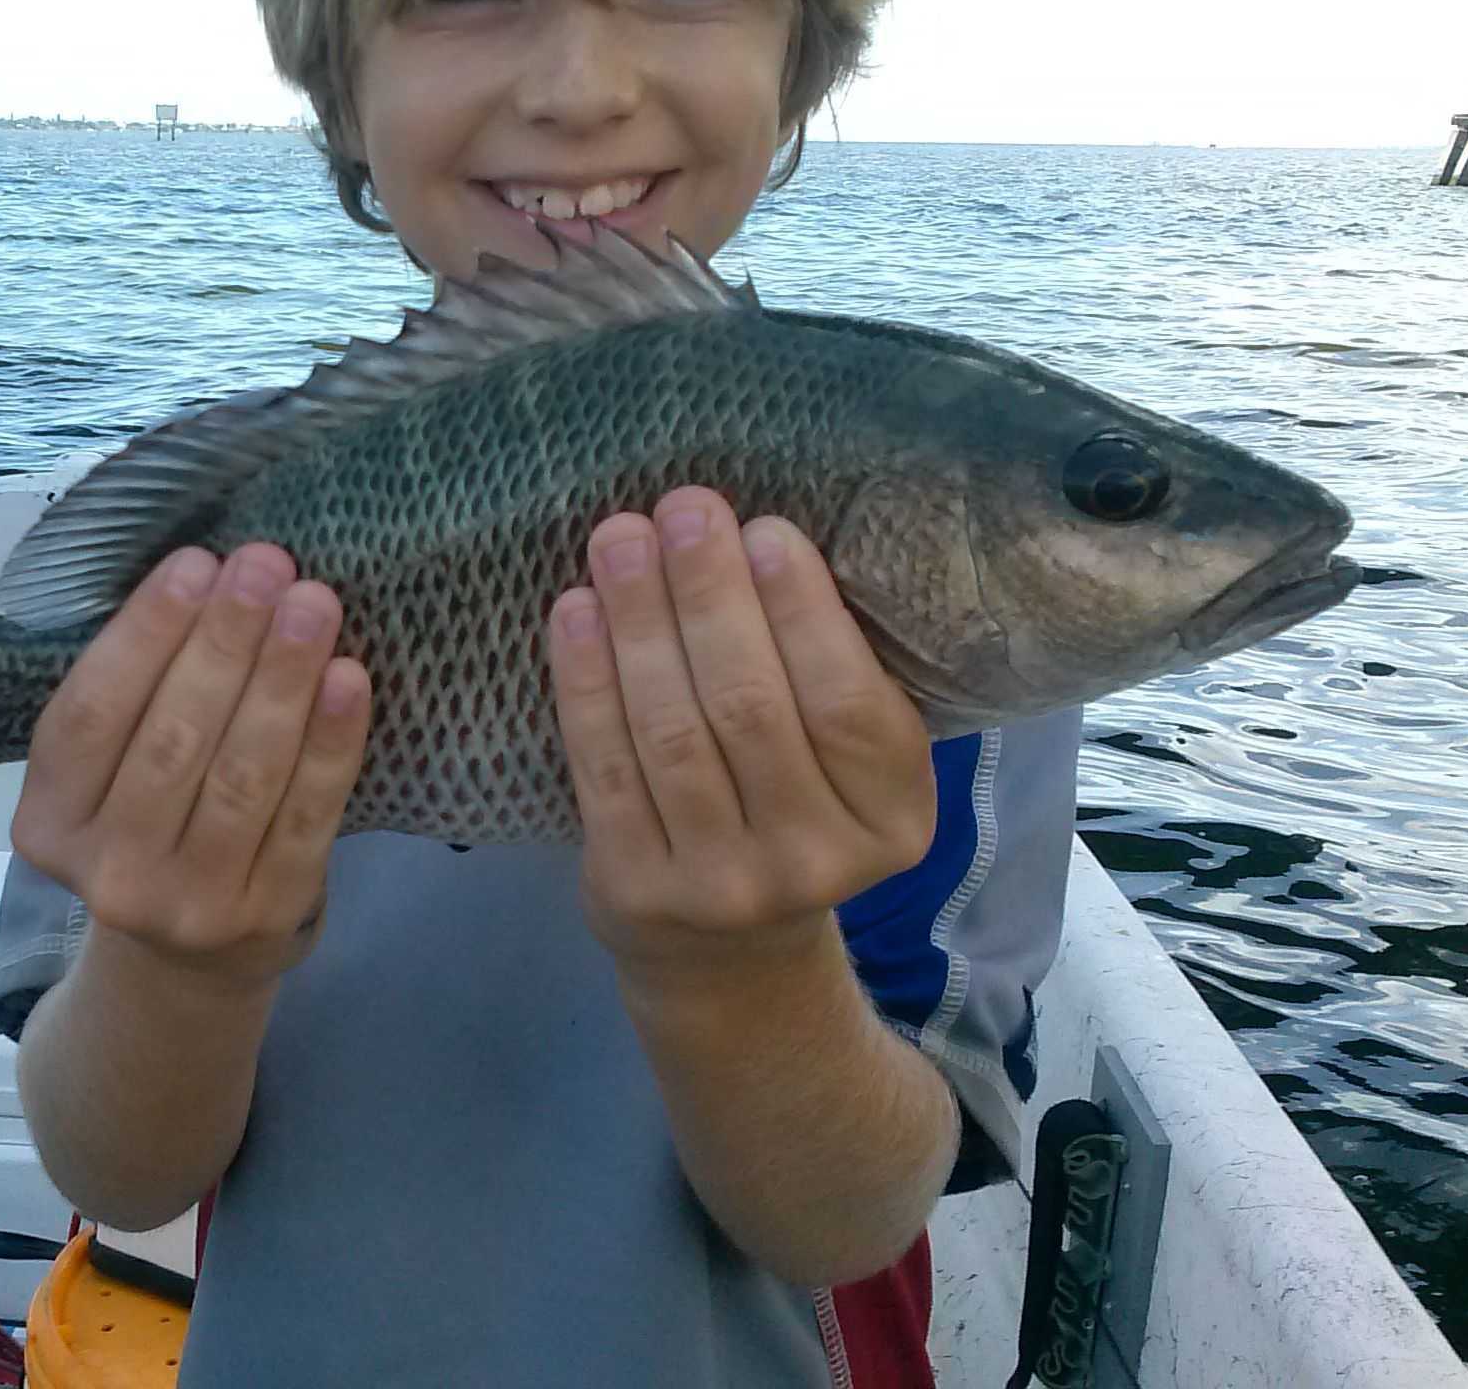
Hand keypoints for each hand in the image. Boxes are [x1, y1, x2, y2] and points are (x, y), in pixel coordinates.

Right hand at [10, 543, 370, 990]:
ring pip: (242, 774)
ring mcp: (190, 903)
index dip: (144, 634)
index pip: (91, 714)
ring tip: (314, 602)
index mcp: (48, 822)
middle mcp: (109, 871)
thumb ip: (134, 699)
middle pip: (171, 738)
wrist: (184, 963)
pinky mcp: (266, 914)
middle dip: (224, 640)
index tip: (196, 563)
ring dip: (283, 677)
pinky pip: (306, 815)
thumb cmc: (144, 828)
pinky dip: (331, 742)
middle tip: (266, 564)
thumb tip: (209, 579)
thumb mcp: (101, 779)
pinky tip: (349, 678)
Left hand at [546, 487, 936, 983]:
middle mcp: (814, 860)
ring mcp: (719, 884)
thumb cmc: (794, 817)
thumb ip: (831, 681)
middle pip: (750, 706)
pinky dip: (584, 680)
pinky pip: (604, 766)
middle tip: (682, 507)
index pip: (846, 704)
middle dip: (710, 595)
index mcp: (892, 819)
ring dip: (639, 622)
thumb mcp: (851, 772)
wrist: (727, 960)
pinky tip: (575, 609)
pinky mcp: (634, 888)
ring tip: (619, 537)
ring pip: (670, 731)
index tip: (763, 528)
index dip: (802, 611)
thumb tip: (759, 538)